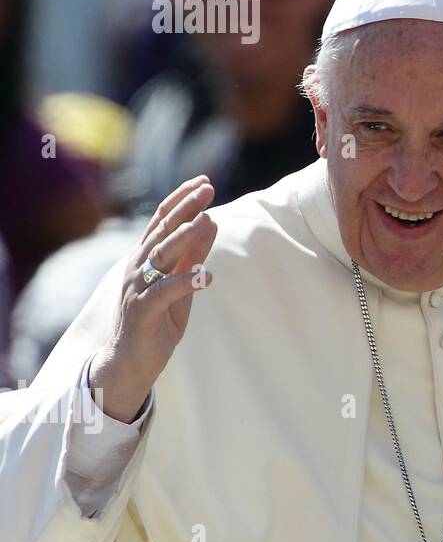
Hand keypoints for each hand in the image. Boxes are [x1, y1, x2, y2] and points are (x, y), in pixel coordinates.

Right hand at [89, 177, 218, 422]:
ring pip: (161, 255)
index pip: (163, 220)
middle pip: (163, 230)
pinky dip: (185, 282)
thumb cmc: (159, 318)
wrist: (132, 360)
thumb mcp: (182, 282)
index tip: (204, 181)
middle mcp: (138, 266)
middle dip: (186, 208)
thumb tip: (211, 221)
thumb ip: (194, 254)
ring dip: (185, 237)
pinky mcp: (143, 310)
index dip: (182, 199)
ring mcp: (138, 287)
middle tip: (207, 188)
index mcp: (146, 257)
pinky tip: (206, 276)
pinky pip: (165, 292)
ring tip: (207, 219)